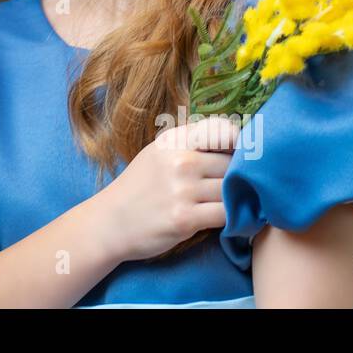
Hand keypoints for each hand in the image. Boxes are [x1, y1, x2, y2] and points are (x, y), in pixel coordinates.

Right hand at [94, 115, 241, 263]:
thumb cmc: (139, 188)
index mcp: (173, 140)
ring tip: (235, 205)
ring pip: (232, 190)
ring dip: (237, 200)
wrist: (109, 222)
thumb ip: (190, 145)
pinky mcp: (185, 218)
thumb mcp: (158, 154)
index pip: (222, 130)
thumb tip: (236, 143)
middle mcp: (179, 161)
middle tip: (239, 187)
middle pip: (233, 164)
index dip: (240, 143)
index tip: (243, 157)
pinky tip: (229, 220)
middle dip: (239, 177)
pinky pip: (226, 215)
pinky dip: (234, 219)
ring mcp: (182, 190)